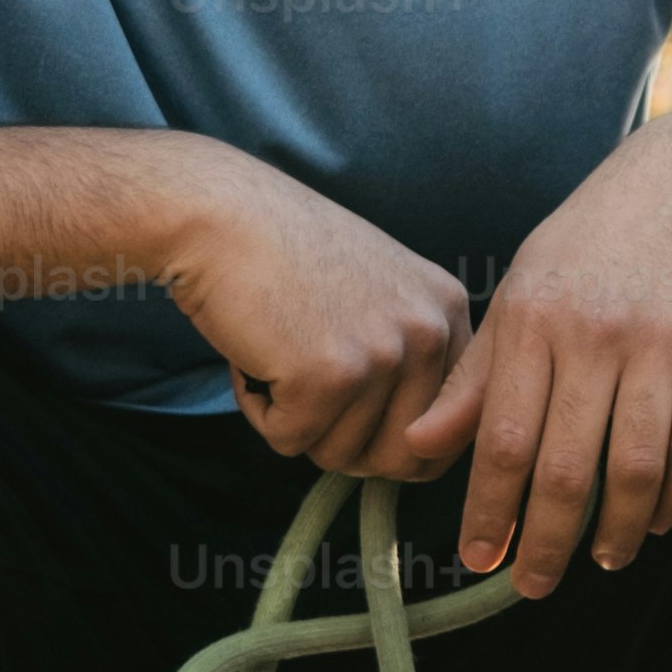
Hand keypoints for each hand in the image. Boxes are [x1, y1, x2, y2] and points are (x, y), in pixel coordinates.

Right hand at [155, 142, 475, 472]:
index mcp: (448, 312)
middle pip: (399, 458)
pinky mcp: (327, 377)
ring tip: (278, 350)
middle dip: (343, 441)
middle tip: (305, 388)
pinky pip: (289, 441)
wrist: (219, 213)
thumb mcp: (377, 295)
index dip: (397, 442)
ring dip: (295, 419)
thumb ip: (408, 358)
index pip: (453, 431)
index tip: (354, 415)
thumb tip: (412, 458)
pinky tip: (254, 353)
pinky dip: (259, 411)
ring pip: (339, 454)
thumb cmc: (284, 255)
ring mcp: (382, 354)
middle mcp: (429, 332)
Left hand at [422, 116, 671, 598]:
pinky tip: (657, 519)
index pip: (502, 438)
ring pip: (634, 470)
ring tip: (603, 559)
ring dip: (616, 532)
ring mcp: (659, 347)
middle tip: (532, 583)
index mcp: (532, 320)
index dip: (489, 510)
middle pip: (564, 468)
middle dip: (545, 541)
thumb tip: (420, 446)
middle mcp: (592, 336)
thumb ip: (477, 373)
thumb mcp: (523, 287)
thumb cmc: (596, 239)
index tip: (478, 557)